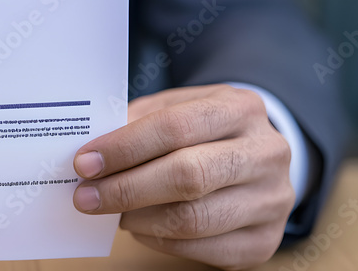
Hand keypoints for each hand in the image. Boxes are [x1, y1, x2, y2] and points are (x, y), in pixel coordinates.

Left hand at [72, 84, 293, 269]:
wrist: (257, 159)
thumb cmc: (204, 132)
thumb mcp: (177, 109)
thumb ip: (138, 123)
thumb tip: (92, 153)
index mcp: (241, 108)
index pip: (176, 127)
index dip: (125, 147)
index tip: (85, 163)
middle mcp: (266, 153)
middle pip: (188, 175)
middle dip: (126, 189)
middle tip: (87, 196)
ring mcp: (272, 200)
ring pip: (194, 219)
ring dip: (139, 219)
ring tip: (112, 212)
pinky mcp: (265, 242)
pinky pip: (202, 249)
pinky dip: (160, 241)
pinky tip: (140, 227)